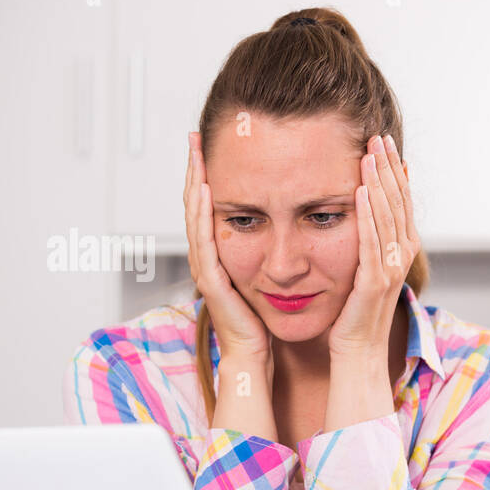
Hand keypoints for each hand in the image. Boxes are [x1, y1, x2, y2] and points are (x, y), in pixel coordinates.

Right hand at [184, 132, 271, 367]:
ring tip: (196, 152)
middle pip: (196, 204)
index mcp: (222, 253)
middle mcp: (208, 256)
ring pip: (195, 216)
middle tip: (197, 136)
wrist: (256, 354)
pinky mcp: (212, 280)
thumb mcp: (268, 274)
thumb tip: (295, 219)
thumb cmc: (264, 319)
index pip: (211, 206)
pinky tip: (205, 190)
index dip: (210, 175)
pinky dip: (202, 213)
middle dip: (196, 168)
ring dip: (195, 182)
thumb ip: (271, 247)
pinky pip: (203, 240)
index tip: (214, 144)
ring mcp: (206, 267)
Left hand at [328, 134, 419, 359]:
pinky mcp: (373, 281)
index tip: (383, 142)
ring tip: (370, 153)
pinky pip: (371, 240)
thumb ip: (371, 239)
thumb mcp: (367, 268)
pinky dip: (368, 214)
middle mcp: (402, 255)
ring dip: (379, 181)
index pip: (400, 201)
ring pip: (387, 215)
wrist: (358, 351)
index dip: (394, 170)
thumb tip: (366, 208)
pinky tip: (361, 190)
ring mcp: (390, 268)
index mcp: (401, 250)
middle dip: (388, 167)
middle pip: (398, 202)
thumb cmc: (356, 313)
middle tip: (378, 136)